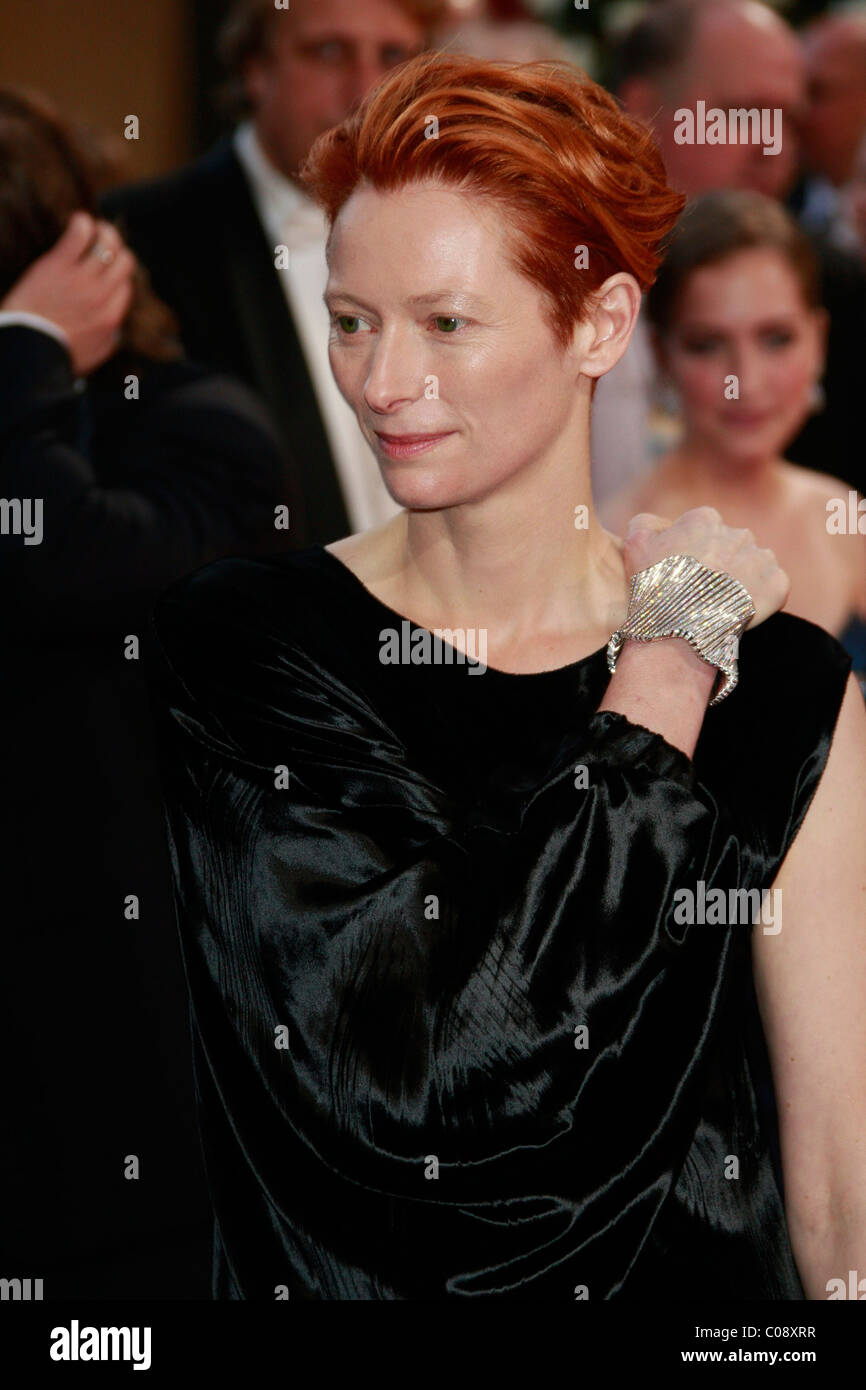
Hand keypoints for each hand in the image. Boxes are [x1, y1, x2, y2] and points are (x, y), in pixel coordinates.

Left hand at [0, 211, 135, 374]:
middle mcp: (101, 295)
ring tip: (95, 228)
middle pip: (124, 261)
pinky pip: (80, 234)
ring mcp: (81, 278)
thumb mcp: (93, 355)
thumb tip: (117, 329)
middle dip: (118, 251)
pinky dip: (82, 223)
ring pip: (107, 243)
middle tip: (105, 246)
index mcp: (111, 317)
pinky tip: (78, 221)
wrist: (27, 349)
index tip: (107, 272)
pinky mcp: (59, 264)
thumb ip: (109, 339)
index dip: (118, 276)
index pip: (126, 285)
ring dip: (104, 232)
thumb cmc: (56, 354)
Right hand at [624, 506, 788, 629]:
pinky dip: (760, 598)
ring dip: (741, 580)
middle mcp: (738, 532)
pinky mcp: (778, 584)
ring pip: (753, 565)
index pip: (702, 530)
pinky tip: (738, 612)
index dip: (691, 552)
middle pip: (729, 546)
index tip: (683, 574)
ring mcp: (761, 558)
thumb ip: (647, 522)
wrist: (680, 631)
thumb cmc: (654, 589)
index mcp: (705, 519)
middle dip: (719, 565)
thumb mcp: (635, 544)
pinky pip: (772, 587)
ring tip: (720, 605)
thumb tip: (664, 524)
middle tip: (701, 593)